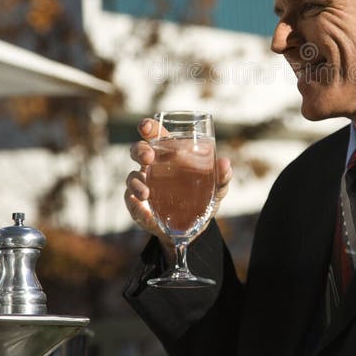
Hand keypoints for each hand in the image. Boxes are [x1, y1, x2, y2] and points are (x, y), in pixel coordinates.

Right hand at [124, 117, 232, 249]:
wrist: (193, 229)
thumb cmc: (204, 198)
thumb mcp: (217, 188)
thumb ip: (222, 176)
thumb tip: (225, 163)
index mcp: (170, 154)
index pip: (156, 135)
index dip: (149, 127)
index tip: (146, 126)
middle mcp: (153, 166)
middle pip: (138, 150)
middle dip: (140, 150)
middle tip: (148, 158)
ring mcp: (144, 184)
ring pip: (132, 176)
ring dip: (136, 182)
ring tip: (146, 193)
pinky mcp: (137, 203)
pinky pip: (130, 198)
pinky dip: (134, 200)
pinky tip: (142, 204)